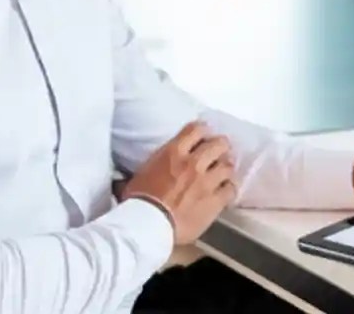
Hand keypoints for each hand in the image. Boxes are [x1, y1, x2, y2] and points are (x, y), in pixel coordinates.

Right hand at [121, 121, 236, 244]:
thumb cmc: (138, 201)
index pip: (196, 129)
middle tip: (219, 153)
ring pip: (228, 166)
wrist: (148, 224)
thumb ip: (144, 170)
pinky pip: (231, 189)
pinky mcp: (215, 200)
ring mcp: (206, 181)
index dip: (203, 131)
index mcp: (174, 152)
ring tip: (224, 173)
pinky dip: (229, 189)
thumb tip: (122, 176)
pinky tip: (226, 192)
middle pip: (219, 144)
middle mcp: (194, 162)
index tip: (203, 136)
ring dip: (226, 168)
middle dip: (221, 147)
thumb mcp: (137, 177)